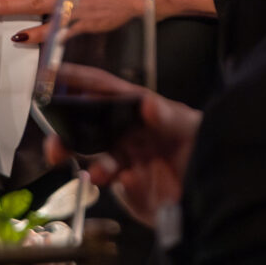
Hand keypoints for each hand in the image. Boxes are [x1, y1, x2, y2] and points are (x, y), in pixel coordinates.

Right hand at [45, 85, 200, 229]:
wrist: (215, 190)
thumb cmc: (205, 144)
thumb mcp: (191, 126)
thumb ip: (170, 116)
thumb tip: (148, 104)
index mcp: (136, 109)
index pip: (103, 89)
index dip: (77, 80)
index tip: (50, 74)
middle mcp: (125, 133)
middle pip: (86, 128)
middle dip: (66, 134)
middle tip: (56, 144)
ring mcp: (124, 161)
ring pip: (93, 159)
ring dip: (89, 165)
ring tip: (97, 173)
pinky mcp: (128, 189)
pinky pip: (113, 185)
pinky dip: (116, 184)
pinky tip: (126, 182)